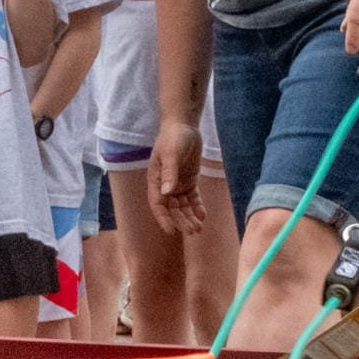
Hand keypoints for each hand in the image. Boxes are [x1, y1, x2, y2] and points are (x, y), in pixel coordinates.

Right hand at [147, 121, 204, 235]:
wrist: (184, 126)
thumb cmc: (173, 138)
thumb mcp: (171, 153)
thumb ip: (170, 172)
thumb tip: (167, 193)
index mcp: (155, 180)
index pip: (157, 204)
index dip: (164, 218)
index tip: (171, 231)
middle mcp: (165, 186)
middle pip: (172, 209)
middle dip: (181, 221)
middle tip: (193, 231)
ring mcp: (177, 184)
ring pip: (182, 206)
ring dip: (189, 217)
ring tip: (199, 229)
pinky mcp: (189, 180)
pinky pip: (192, 198)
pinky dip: (197, 207)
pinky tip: (203, 215)